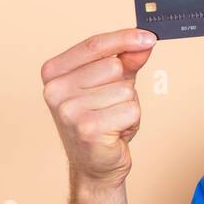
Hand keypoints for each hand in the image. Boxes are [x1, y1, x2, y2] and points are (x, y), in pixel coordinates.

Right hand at [41, 29, 156, 189]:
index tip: (149, 37)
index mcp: (54, 73)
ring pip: (126, 90)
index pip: (94, 45)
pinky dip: (132, 121)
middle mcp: (55, 90)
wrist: (94, 165)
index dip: (124, 38)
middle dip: (123, 86)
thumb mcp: (111, 84)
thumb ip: (127, 61)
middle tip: (110, 106)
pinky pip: (131, 110)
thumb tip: (144, 42)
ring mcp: (69, 110)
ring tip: (112, 120)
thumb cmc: (100, 121)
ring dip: (128, 106)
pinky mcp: (88, 128)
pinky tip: (116, 132)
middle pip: (114, 67)